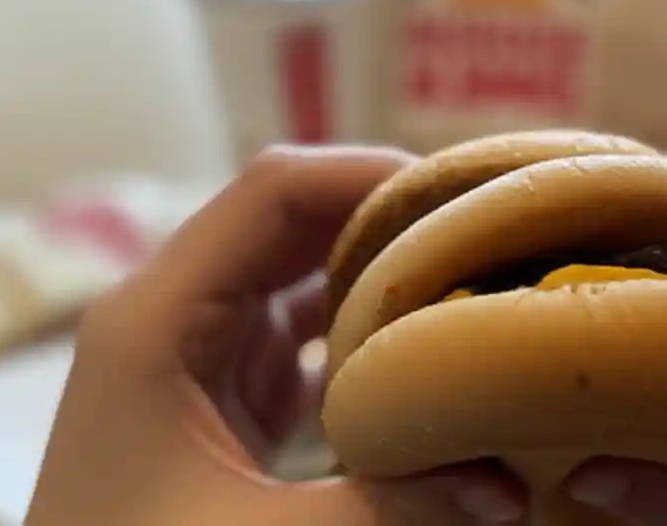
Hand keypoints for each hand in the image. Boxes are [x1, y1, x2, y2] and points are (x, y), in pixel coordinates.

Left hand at [26, 147, 526, 525]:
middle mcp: (173, 312)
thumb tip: (512, 483)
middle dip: (393, 216)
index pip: (273, 191)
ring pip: (303, 270)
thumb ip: (390, 507)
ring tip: (474, 274)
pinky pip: (303, 328)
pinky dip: (365, 326)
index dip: (370, 173)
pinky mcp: (224, 391)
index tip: (466, 196)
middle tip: (493, 231)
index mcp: (154, 317)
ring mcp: (198, 350)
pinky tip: (427, 345)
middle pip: (294, 219)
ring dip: (384, 269)